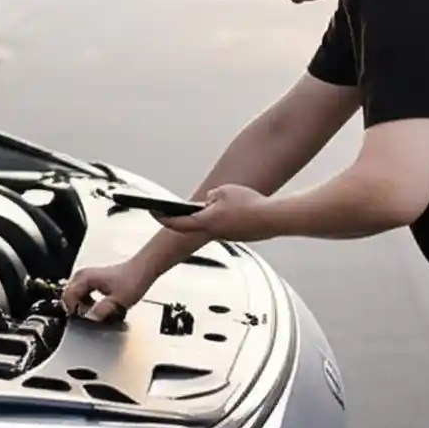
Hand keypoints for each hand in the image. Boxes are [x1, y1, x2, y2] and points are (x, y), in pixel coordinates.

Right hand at [61, 259, 153, 322]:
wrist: (143, 270)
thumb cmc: (132, 280)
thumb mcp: (117, 301)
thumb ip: (102, 311)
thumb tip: (90, 319)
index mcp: (86, 278)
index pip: (68, 296)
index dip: (73, 310)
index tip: (80, 320)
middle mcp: (84, 275)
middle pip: (69, 294)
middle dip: (76, 307)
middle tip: (86, 317)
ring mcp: (88, 276)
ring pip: (75, 293)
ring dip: (81, 305)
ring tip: (92, 312)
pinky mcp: (94, 278)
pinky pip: (83, 292)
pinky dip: (86, 301)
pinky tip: (96, 306)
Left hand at [157, 184, 273, 241]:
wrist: (274, 218)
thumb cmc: (249, 204)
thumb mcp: (225, 190)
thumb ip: (213, 195)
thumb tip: (211, 200)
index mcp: (206, 222)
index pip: (177, 222)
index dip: (163, 217)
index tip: (154, 212)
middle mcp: (215, 233)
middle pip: (196, 224)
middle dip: (193, 214)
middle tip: (187, 207)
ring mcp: (229, 237)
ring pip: (215, 225)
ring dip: (212, 216)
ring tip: (214, 203)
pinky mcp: (242, 237)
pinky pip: (230, 226)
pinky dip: (229, 218)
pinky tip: (237, 209)